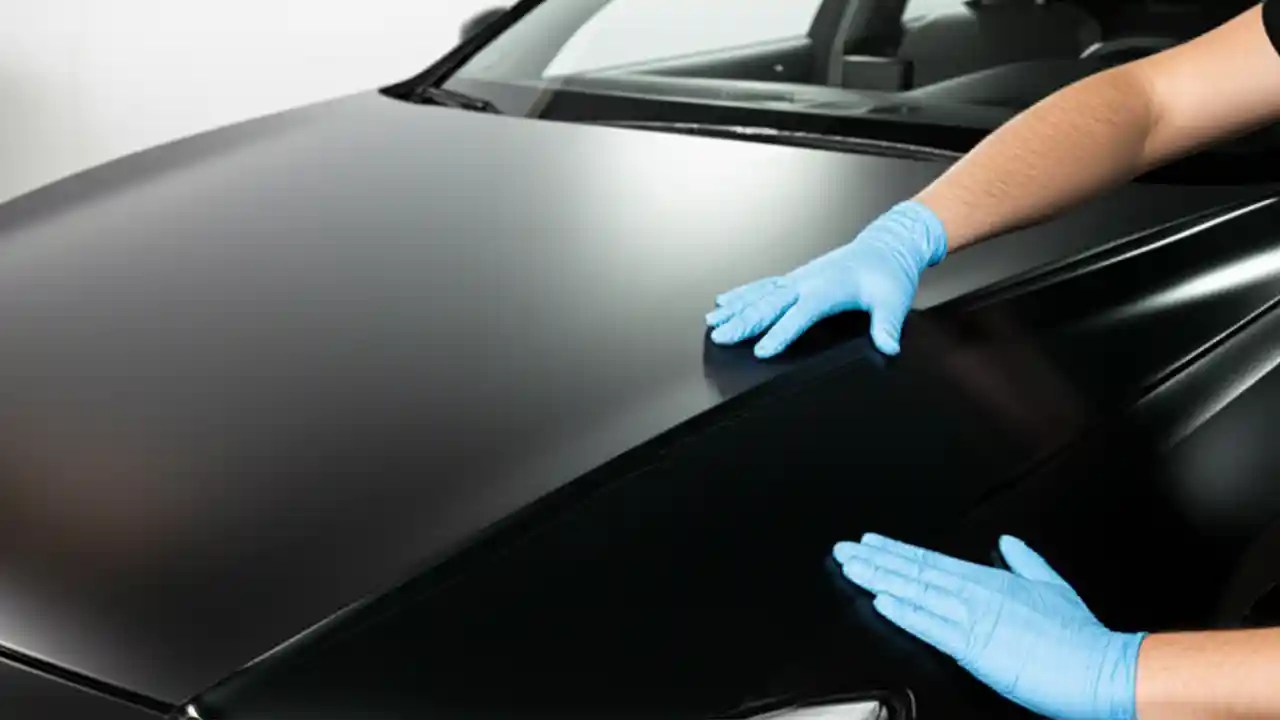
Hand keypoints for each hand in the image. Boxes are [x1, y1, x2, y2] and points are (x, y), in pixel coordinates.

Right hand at [705, 201, 947, 357]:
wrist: (887, 246)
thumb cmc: (889, 274)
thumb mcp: (893, 301)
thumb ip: (887, 326)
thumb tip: (889, 347)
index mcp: (828, 289)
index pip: (799, 315)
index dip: (780, 333)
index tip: (761, 350)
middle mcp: (807, 282)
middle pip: (769, 305)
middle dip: (743, 322)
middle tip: (720, 336)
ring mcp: (798, 279)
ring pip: (760, 295)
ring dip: (735, 309)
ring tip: (712, 322)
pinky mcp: (795, 278)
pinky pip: (763, 287)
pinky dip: (742, 294)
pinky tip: (725, 301)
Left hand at [832, 534, 1144, 719]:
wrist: (1099, 667)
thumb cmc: (1078, 636)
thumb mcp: (1051, 587)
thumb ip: (1025, 562)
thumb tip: (1008, 542)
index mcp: (990, 580)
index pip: (930, 561)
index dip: (895, 551)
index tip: (869, 542)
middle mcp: (975, 593)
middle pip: (914, 572)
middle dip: (874, 560)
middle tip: (842, 550)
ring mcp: (973, 617)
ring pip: (915, 592)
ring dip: (878, 578)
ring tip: (850, 566)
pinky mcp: (975, 646)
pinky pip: (932, 626)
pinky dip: (906, 611)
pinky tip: (883, 599)